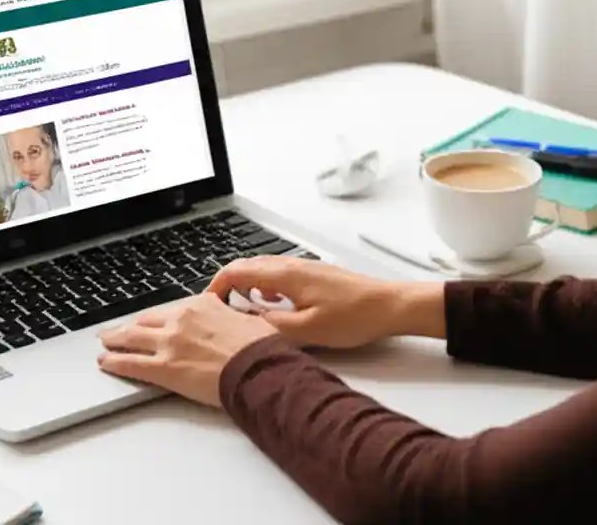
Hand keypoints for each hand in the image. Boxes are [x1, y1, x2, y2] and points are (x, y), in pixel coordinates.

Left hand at [97, 292, 277, 407]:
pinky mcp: (164, 367)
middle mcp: (182, 319)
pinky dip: (114, 362)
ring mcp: (170, 342)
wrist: (260, 368)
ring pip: (132, 337)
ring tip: (106, 343)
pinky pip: (130, 362)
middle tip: (120, 330)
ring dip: (115, 340)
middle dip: (132, 326)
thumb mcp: (249, 321)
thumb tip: (234, 324)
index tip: (155, 322)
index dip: (160, 319)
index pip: (172, 310)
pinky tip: (106, 363)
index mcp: (203, 305)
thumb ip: (230, 320)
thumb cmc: (261, 349)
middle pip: (147, 320)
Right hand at [207, 256, 445, 348]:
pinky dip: (266, 286)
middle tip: (221, 311)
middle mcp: (291, 265)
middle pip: (246, 266)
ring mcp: (304, 267)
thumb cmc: (354, 316)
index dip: (216, 288)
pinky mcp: (314, 274)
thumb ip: (269, 326)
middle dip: (228, 287)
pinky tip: (275, 305)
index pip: (235, 271)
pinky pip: (279, 274)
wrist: (389, 305)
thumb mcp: (305, 330)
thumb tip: (243, 325)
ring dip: (247, 286)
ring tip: (246, 311)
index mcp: (285, 275)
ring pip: (262, 270)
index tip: (208, 306)